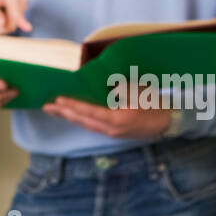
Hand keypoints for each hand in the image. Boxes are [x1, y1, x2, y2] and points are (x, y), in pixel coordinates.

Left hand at [43, 94, 173, 137]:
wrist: (168, 122)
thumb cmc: (153, 102)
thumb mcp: (136, 91)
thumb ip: (117, 87)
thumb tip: (97, 81)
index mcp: (117, 118)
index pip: (89, 111)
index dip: (72, 105)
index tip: (57, 99)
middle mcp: (112, 128)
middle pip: (83, 120)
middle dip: (64, 112)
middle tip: (47, 106)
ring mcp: (113, 133)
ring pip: (86, 124)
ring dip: (69, 117)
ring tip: (54, 109)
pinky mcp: (114, 133)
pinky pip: (93, 126)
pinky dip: (80, 119)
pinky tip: (72, 114)